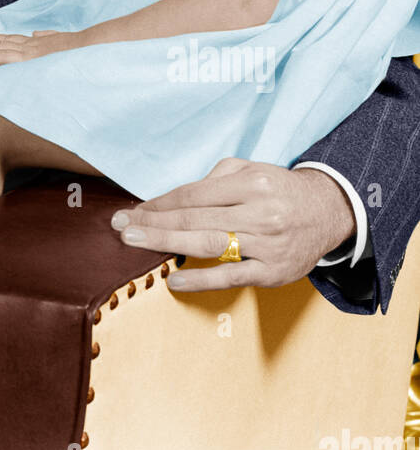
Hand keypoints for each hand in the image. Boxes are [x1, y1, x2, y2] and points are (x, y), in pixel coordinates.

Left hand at [0, 29, 78, 67]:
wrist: (94, 47)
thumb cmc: (83, 49)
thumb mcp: (64, 41)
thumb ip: (49, 37)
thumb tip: (36, 34)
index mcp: (37, 43)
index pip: (9, 41)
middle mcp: (29, 45)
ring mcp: (27, 52)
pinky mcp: (27, 61)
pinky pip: (1, 59)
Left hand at [111, 158, 357, 290]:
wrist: (329, 212)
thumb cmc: (279, 189)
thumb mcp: (251, 169)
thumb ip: (215, 178)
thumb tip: (175, 197)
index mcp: (251, 183)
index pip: (194, 194)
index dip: (160, 203)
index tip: (135, 209)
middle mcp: (259, 212)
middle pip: (194, 218)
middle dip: (152, 222)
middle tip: (120, 225)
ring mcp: (267, 244)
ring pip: (207, 244)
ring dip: (165, 243)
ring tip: (134, 242)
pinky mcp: (273, 272)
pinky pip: (231, 277)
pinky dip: (200, 279)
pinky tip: (173, 279)